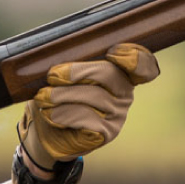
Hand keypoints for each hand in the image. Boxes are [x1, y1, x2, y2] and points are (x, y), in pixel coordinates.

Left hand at [18, 43, 159, 170]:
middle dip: (76, 72)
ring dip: (62, 95)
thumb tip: (61, 50)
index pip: (141, 65)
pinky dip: (63, 114)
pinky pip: (86, 118)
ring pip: (93, 96)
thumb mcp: (63, 76)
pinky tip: (50, 114)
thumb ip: (71, 63)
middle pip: (108, 73)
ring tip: (43, 97)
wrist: (46, 133)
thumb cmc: (57, 98)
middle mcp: (125, 94)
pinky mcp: (107, 133)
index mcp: (119, 74)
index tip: (112, 52)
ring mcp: (118, 115)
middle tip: (52, 76)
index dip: (133, 57)